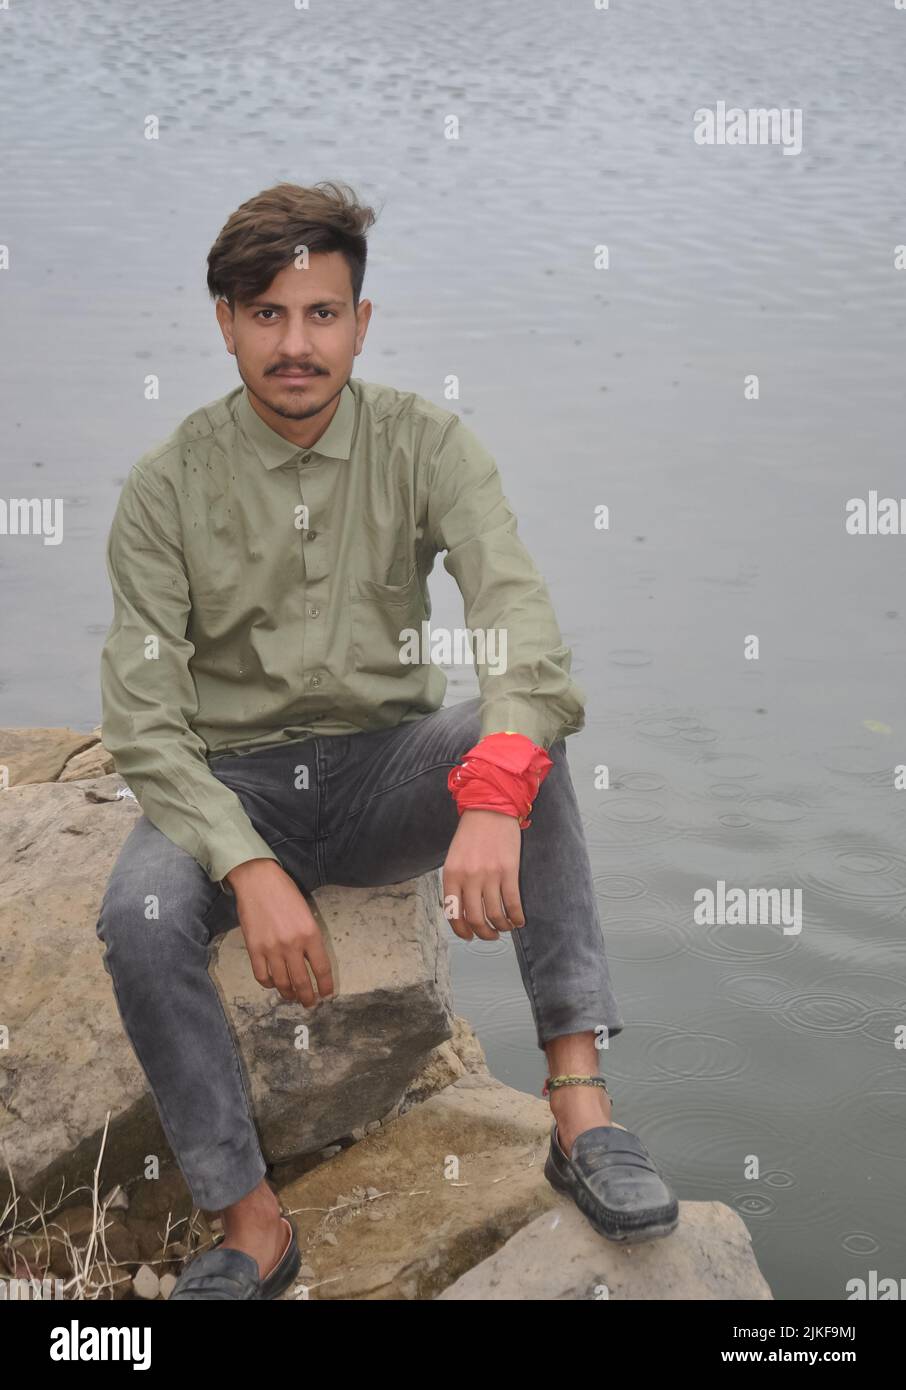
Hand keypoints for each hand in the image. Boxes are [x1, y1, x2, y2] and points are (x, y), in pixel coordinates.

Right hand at [225, 859, 333, 1005]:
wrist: (257, 881)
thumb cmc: (285, 892)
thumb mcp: (306, 913)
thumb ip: (309, 937)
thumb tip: (310, 961)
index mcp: (310, 934)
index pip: (322, 968)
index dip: (325, 986)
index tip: (326, 994)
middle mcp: (292, 945)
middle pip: (302, 981)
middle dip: (308, 997)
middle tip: (310, 1004)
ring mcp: (272, 949)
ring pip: (282, 983)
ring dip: (289, 994)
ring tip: (292, 997)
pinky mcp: (254, 949)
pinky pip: (262, 976)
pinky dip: (269, 984)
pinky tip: (273, 983)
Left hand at [442, 808, 524, 940]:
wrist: (490, 809)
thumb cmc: (471, 833)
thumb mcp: (454, 858)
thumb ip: (456, 883)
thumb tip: (462, 911)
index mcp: (452, 874)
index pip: (453, 913)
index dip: (462, 930)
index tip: (468, 936)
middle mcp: (469, 877)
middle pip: (476, 918)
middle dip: (484, 933)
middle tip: (489, 936)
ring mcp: (490, 875)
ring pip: (495, 914)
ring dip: (501, 927)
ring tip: (504, 927)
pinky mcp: (509, 871)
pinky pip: (513, 902)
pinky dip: (516, 917)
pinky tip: (518, 920)